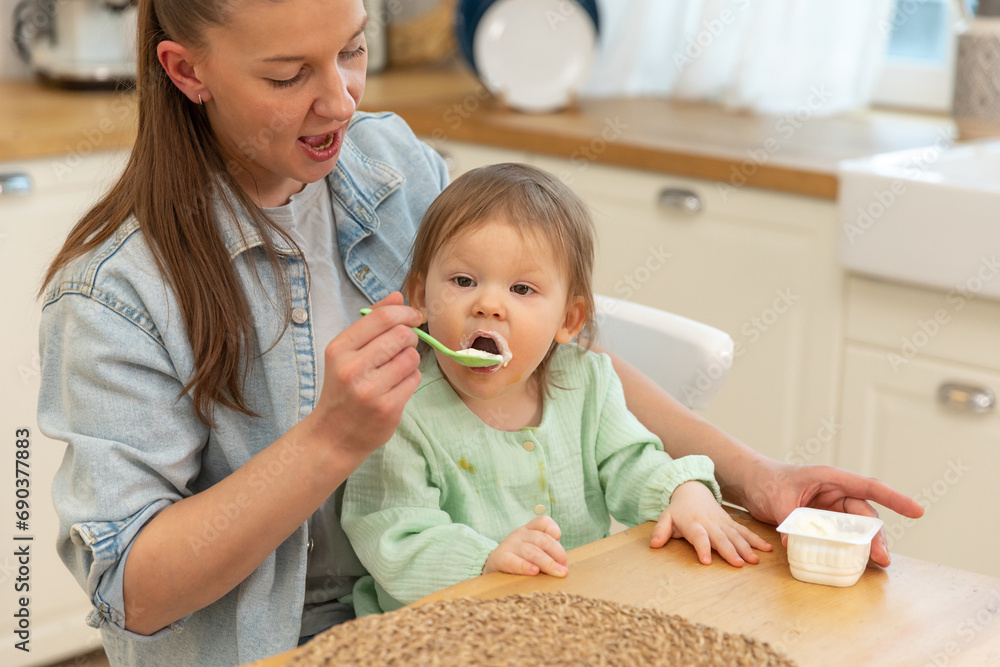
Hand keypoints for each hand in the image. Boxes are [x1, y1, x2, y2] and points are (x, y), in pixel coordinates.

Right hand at [310, 292, 421, 462]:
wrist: (333, 435)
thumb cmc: (343, 388)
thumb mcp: (346, 352)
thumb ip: (371, 322)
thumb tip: (397, 296)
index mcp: (339, 349)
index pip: (382, 318)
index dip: (405, 312)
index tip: (414, 315)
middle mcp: (352, 368)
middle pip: (401, 335)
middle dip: (410, 337)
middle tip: (403, 346)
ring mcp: (370, 391)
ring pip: (412, 357)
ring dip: (410, 360)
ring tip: (395, 370)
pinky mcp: (388, 409)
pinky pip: (415, 380)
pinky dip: (411, 380)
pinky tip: (396, 387)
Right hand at [483, 516, 567, 577]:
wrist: (490, 567)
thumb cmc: (518, 561)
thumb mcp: (531, 552)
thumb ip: (546, 554)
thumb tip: (563, 568)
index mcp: (528, 530)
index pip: (543, 522)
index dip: (554, 531)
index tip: (560, 545)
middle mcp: (519, 534)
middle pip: (542, 539)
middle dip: (557, 553)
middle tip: (564, 570)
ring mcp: (509, 545)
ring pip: (531, 551)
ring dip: (547, 562)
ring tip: (557, 572)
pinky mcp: (499, 559)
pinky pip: (512, 561)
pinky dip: (524, 566)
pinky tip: (534, 571)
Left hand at [651, 481, 771, 566]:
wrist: (692, 490)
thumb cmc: (678, 510)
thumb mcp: (665, 517)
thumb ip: (660, 531)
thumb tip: (653, 545)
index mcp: (693, 523)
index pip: (698, 537)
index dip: (702, 548)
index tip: (706, 561)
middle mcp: (709, 523)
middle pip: (721, 538)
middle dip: (730, 551)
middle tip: (739, 564)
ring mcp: (722, 522)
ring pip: (735, 535)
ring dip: (746, 548)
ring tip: (755, 560)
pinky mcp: (730, 522)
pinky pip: (744, 531)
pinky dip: (756, 539)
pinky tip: (767, 549)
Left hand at [739, 460, 924, 566]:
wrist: (751, 483)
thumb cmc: (766, 481)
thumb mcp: (778, 499)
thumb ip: (791, 520)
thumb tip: (794, 543)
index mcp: (831, 478)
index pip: (869, 487)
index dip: (894, 499)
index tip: (917, 511)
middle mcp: (836, 492)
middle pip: (865, 515)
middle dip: (876, 536)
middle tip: (882, 558)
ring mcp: (830, 507)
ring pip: (857, 527)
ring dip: (867, 544)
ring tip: (877, 562)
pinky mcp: (822, 520)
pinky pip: (842, 534)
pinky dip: (850, 546)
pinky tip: (857, 560)